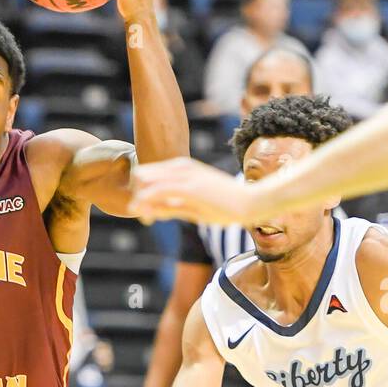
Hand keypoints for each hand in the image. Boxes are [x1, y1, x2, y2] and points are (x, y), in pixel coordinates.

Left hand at [131, 157, 251, 224]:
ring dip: (139, 203)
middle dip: (137, 196)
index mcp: (181, 167)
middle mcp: (180, 166)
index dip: (140, 194)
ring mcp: (183, 175)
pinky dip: (145, 205)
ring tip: (147, 220)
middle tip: (146, 217)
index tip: (148, 214)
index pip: (147, 174)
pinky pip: (155, 192)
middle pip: (140, 175)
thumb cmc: (223, 206)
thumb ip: (170, 207)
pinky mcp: (187, 187)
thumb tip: (149, 214)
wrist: (250, 202)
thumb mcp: (191, 207)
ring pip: (144, 182)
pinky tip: (148, 219)